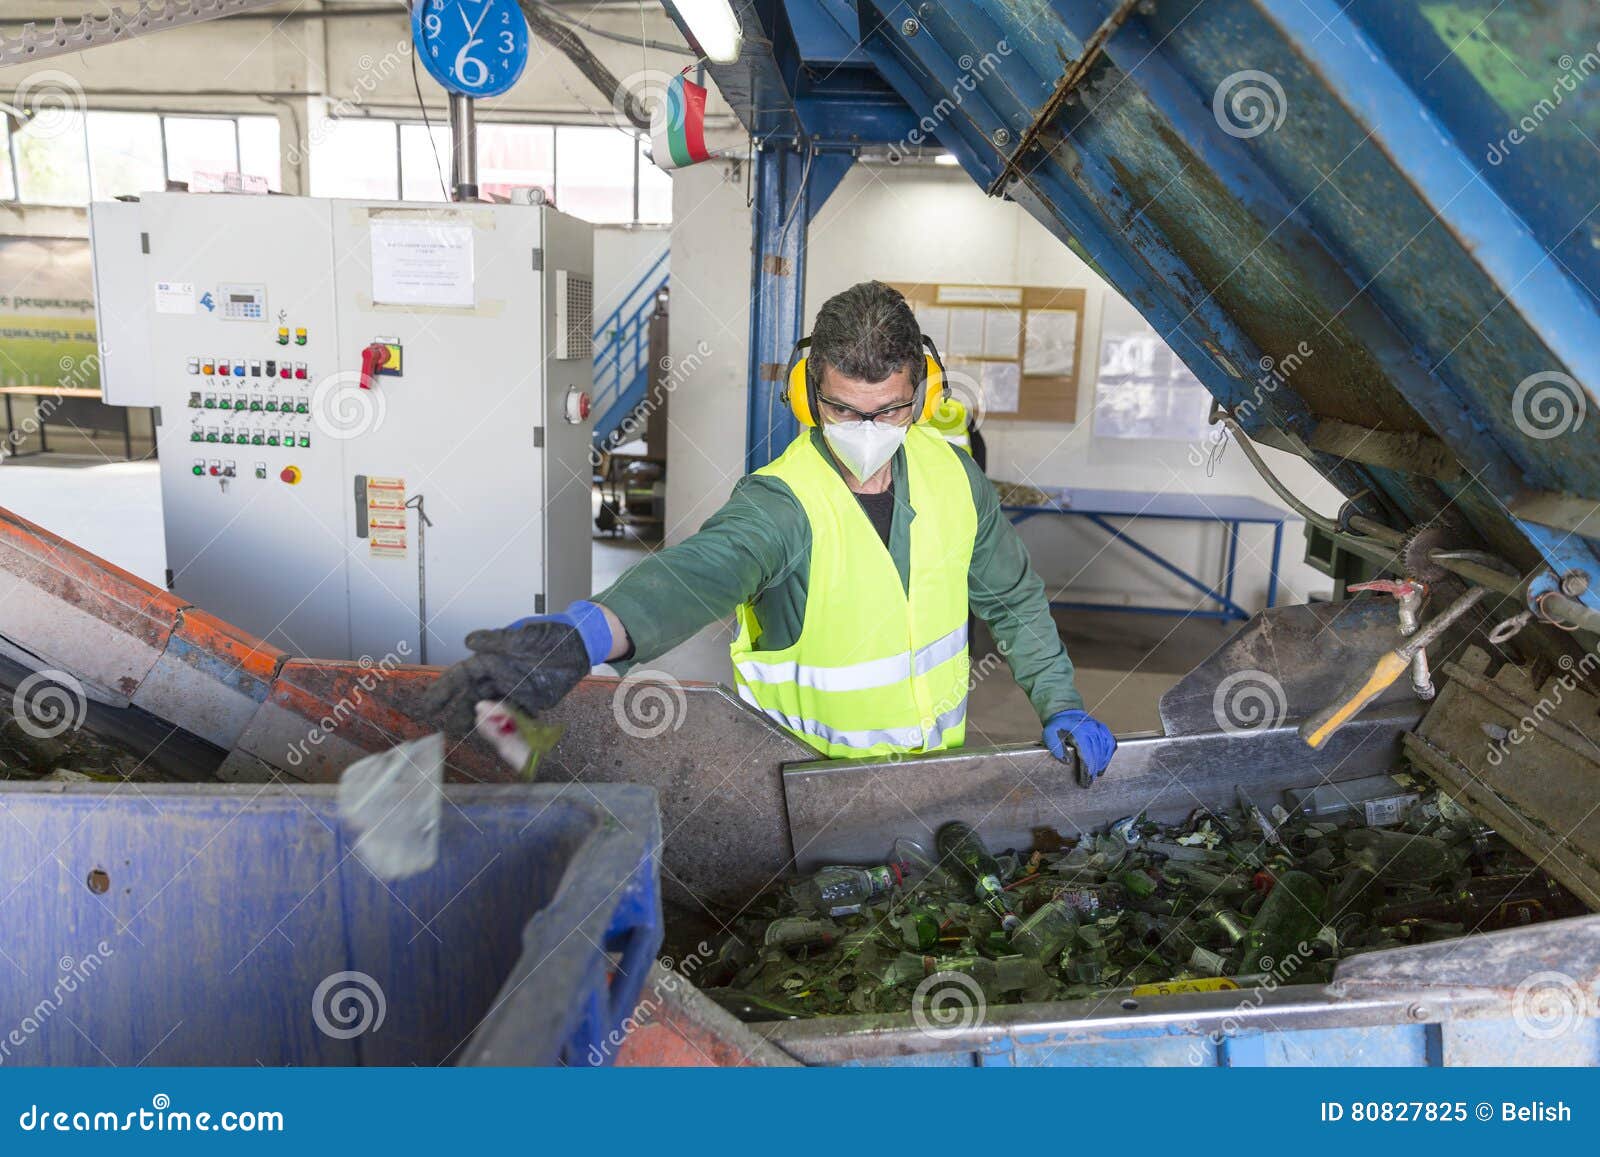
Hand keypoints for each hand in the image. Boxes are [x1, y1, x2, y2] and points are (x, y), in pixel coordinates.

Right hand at [421, 602, 611, 734]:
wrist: (580, 643)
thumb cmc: (549, 633)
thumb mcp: (521, 635)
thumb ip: (494, 640)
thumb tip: (468, 640)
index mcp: (491, 659)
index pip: (461, 676)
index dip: (444, 690)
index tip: (429, 704)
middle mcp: (500, 676)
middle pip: (474, 697)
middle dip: (460, 712)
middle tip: (448, 728)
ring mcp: (515, 689)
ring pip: (492, 709)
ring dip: (481, 722)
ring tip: (469, 734)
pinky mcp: (532, 700)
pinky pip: (516, 716)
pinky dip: (508, 726)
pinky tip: (500, 736)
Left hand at [1043, 708, 1116, 780]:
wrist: (1065, 713)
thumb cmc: (1057, 725)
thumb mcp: (1049, 734)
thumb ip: (1056, 748)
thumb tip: (1067, 761)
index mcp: (1080, 733)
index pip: (1087, 756)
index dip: (1087, 771)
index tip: (1085, 782)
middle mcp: (1093, 730)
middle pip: (1097, 756)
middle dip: (1093, 771)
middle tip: (1089, 782)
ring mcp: (1100, 729)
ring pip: (1105, 751)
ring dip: (1102, 764)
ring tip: (1096, 774)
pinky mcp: (1104, 730)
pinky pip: (1111, 744)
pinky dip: (1108, 754)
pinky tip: (1103, 762)